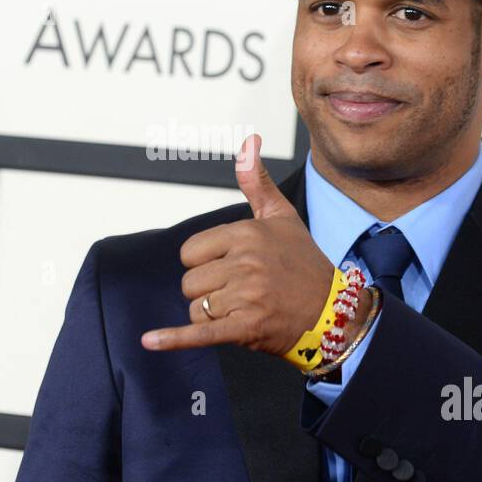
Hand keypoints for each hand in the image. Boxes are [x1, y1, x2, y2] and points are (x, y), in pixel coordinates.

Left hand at [142, 133, 335, 354]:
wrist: (333, 314)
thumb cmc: (304, 264)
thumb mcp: (282, 217)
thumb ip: (257, 182)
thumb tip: (249, 140)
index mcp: (246, 234)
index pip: (190, 252)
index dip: (205, 264)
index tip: (232, 268)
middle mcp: (245, 262)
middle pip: (190, 282)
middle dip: (208, 292)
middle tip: (242, 294)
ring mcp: (245, 296)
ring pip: (196, 308)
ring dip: (212, 316)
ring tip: (244, 311)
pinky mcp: (245, 327)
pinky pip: (200, 332)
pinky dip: (173, 339)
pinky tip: (149, 341)